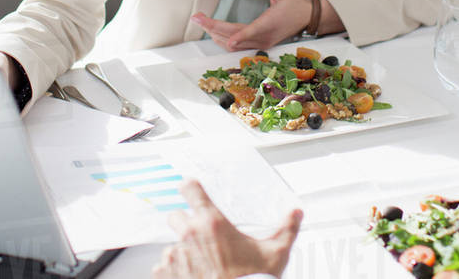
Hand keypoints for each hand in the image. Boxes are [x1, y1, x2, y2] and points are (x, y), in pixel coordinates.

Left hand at [152, 181, 301, 278]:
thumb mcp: (276, 254)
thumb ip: (287, 230)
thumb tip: (296, 214)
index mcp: (212, 223)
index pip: (190, 188)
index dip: (191, 188)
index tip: (192, 190)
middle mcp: (190, 236)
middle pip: (175, 216)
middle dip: (185, 224)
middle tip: (201, 238)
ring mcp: (175, 257)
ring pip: (171, 246)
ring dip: (182, 253)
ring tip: (201, 267)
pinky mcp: (166, 276)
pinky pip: (162, 269)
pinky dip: (172, 273)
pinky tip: (191, 278)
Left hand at [191, 0, 310, 50]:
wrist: (308, 15)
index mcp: (271, 21)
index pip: (251, 30)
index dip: (238, 35)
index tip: (224, 36)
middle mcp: (265, 37)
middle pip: (234, 37)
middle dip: (212, 27)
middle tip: (196, 17)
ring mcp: (262, 44)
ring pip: (233, 45)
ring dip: (215, 34)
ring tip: (201, 21)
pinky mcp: (260, 45)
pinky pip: (237, 47)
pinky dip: (223, 40)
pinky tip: (212, 31)